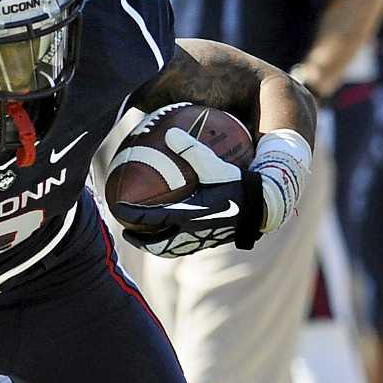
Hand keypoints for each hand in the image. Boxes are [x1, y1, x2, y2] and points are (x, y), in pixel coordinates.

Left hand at [112, 105, 260, 255]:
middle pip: (156, 244)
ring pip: (171, 249)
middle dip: (139, 239)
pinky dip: (175, 243)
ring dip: (156, 245)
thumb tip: (170, 133)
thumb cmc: (241, 182)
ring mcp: (202, 240)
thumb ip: (192, 149)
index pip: (149, 218)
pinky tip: (176, 232)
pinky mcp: (213, 241)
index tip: (116, 209)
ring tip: (146, 237)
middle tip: (127, 231)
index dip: (130, 214)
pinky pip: (187, 246)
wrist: (266, 206)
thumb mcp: (215, 164)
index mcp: (188, 215)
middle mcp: (192, 233)